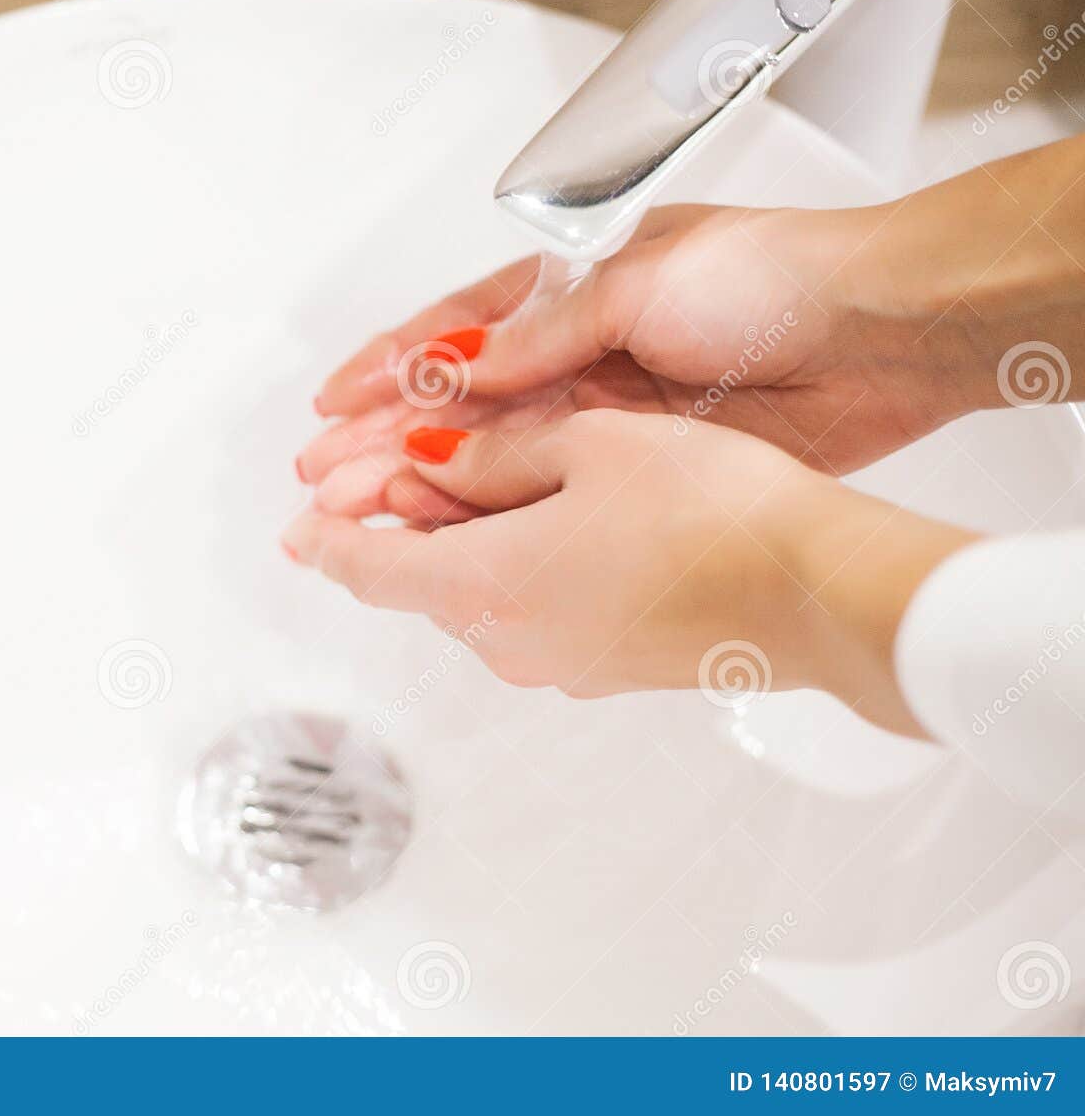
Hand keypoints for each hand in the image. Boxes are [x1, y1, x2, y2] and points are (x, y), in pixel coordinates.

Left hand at [284, 410, 977, 734]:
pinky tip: (551, 523)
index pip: (370, 569)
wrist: (818, 592)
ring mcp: (560, 664)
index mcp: (484, 586)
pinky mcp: (606, 667)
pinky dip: (519, 568)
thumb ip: (491, 459)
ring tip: (479, 481)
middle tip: (392, 469)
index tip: (297, 528)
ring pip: (481, 594)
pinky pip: (533, 612)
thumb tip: (429, 461)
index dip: (327, 541)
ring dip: (465, 544)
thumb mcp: (588, 448)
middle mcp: (509, 642)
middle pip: (424, 580)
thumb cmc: (713, 511)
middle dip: (402, 525)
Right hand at [301, 137, 1084, 515]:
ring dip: (423, 483)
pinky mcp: (637, 468)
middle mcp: (574, 357)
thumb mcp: (640, 281)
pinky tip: (447, 535)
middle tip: (324, 480)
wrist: (877, 335)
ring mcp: (603, 416)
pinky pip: (545, 495)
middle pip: (457, 406)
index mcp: (566, 293)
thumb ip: (541, 333)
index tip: (329, 405)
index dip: (386, 369)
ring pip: (491, 458)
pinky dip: (491, 514)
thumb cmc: (770, 277)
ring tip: (361, 513)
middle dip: (384, 438)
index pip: (452, 333)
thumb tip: (454, 368)